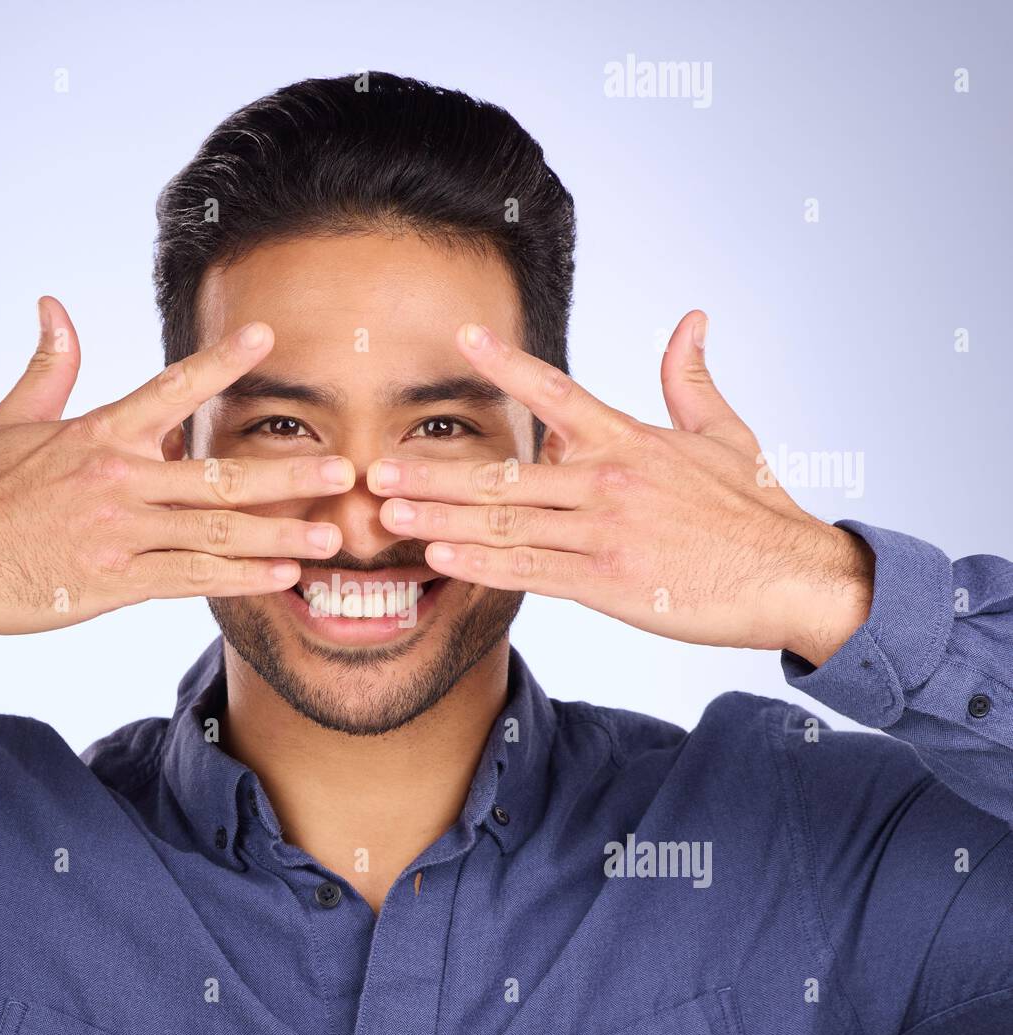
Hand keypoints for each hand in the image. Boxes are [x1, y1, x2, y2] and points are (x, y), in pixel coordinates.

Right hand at [0, 298, 350, 647]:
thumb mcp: (10, 421)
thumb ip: (49, 366)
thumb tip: (54, 304)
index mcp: (99, 434)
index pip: (171, 389)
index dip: (220, 361)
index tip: (267, 337)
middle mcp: (119, 480)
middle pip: (219, 474)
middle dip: (288, 474)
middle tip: (343, 471)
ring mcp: (121, 534)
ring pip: (217, 533)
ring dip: (280, 535)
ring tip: (330, 537)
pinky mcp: (117, 582)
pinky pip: (192, 578)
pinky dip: (240, 579)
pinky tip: (281, 579)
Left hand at [369, 312, 872, 665]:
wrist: (792, 575)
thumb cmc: (756, 507)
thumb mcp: (724, 433)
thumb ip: (691, 378)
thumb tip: (692, 318)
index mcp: (630, 439)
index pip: (556, 393)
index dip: (507, 364)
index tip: (461, 340)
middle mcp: (608, 481)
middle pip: (505, 473)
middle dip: (436, 472)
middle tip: (377, 467)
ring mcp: (604, 534)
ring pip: (506, 525)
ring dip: (440, 521)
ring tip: (388, 514)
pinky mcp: (607, 582)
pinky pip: (531, 573)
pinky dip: (482, 567)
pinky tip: (440, 563)